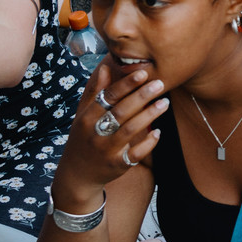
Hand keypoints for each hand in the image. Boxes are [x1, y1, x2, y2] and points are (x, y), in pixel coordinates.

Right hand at [56, 61, 167, 185]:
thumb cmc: (83, 137)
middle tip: (160, 84)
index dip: (126, 84)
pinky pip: (135, 153)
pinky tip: (158, 132)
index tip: (143, 73)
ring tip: (164, 103)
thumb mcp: (83, 115)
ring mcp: (106, 150)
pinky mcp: (116, 165)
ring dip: (149, 115)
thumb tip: (105, 67)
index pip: (108, 97)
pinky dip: (148, 143)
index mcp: (86, 118)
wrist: (77, 174)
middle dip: (141, 96)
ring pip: (130, 130)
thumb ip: (95, 93)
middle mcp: (95, 133)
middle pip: (121, 111)